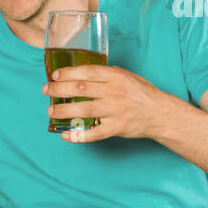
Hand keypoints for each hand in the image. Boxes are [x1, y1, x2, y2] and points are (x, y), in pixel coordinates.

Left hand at [43, 65, 173, 142]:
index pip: (88, 72)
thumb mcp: (127, 77)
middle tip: (46, 91)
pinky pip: (94, 133)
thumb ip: (106, 75)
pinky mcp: (117, 128)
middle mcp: (115, 92)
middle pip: (81, 89)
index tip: (55, 75)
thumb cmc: (141, 94)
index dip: (69, 73)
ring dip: (64, 110)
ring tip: (50, 111)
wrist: (161, 114)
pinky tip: (65, 135)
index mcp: (117, 77)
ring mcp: (115, 111)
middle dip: (60, 89)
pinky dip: (78, 135)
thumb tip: (80, 74)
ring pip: (84, 109)